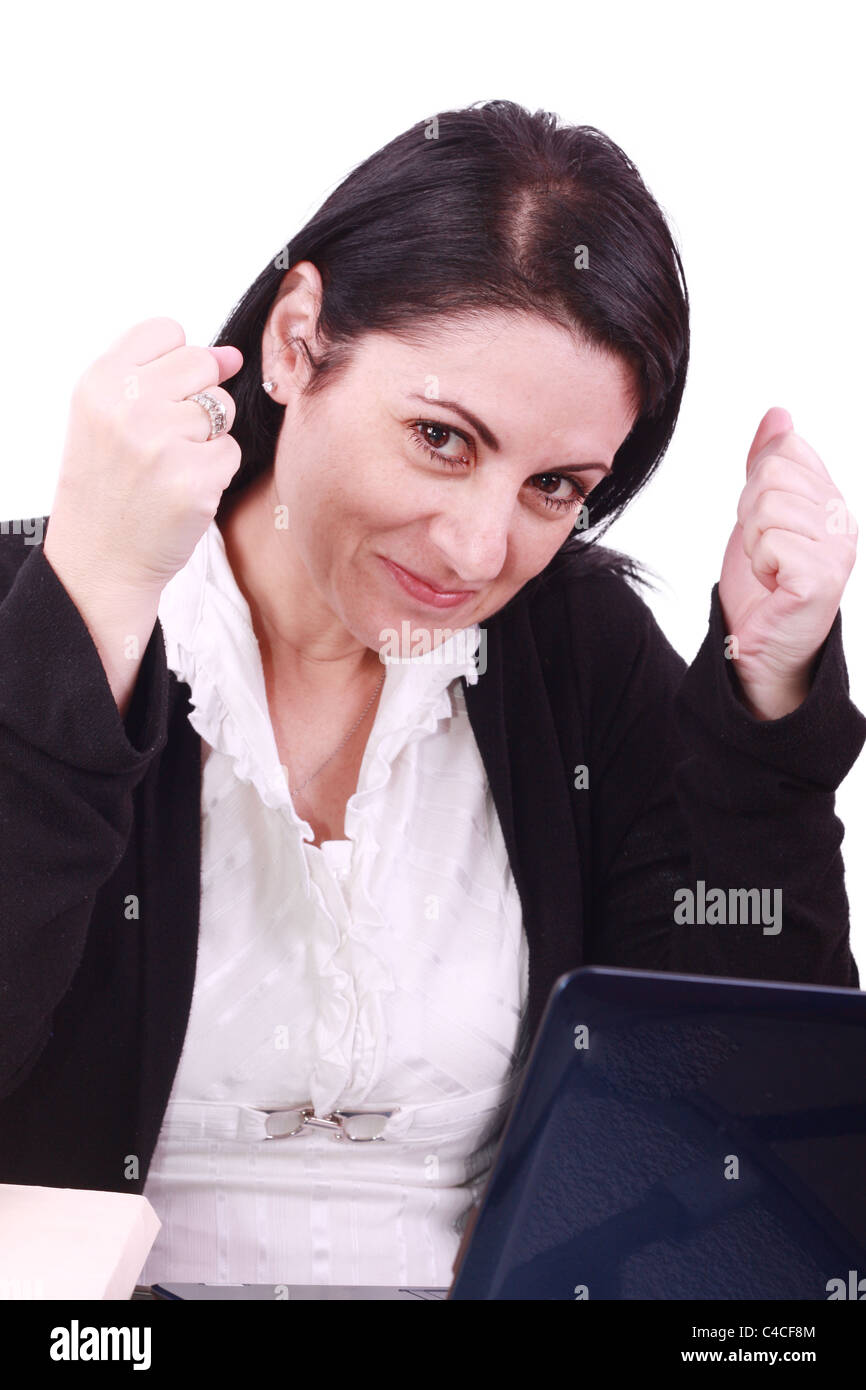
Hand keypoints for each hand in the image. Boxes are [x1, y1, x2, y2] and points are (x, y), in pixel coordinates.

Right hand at [46, 317, 243, 598]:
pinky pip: (231, 452)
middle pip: (202, 364)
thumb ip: (162, 375)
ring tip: (170, 467)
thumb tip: (232, 355)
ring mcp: (161, 444)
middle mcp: (128, 407)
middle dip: (197, 399)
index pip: (167, 331)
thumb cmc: (108, 486)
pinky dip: (217, 473)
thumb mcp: (109, 418)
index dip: (176, 363)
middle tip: (166, 441)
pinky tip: (184, 491)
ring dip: (208, 438)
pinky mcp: (193, 481)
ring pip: (223, 409)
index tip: (159, 398)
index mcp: (101, 382)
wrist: (100, 560)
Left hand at [717, 407, 857, 719]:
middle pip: (772, 475)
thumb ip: (767, 465)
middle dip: (750, 515)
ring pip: (767, 507)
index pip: (784, 451)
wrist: (754, 646)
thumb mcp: (757, 514)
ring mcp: (837, 549)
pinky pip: (771, 541)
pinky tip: (773, 586)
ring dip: (753, 543)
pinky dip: (758, 565)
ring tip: (768, 570)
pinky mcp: (821, 578)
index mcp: (830, 499)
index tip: (764, 524)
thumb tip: (779, 414)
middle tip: (763, 552)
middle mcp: (843, 520)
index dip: (757, 486)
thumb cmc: (760, 586)